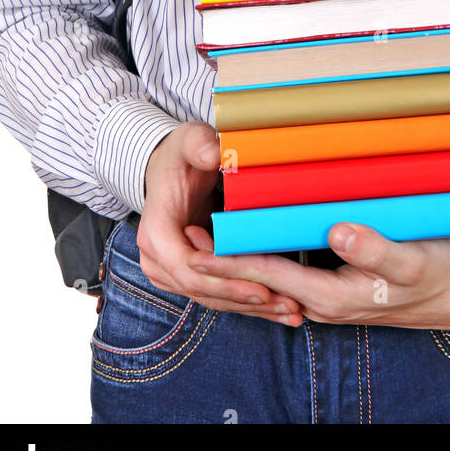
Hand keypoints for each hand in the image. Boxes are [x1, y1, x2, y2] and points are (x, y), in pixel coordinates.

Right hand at [137, 122, 303, 324]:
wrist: (167, 167)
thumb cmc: (179, 154)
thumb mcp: (188, 140)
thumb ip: (199, 145)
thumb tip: (215, 154)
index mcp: (157, 233)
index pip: (191, 270)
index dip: (228, 284)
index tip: (262, 288)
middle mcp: (158, 259)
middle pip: (205, 292)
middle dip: (248, 302)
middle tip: (289, 306)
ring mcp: (171, 270)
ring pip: (213, 298)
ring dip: (252, 308)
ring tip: (292, 311)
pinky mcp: (187, 273)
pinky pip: (216, 293)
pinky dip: (246, 301)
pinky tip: (277, 306)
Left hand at [185, 220, 449, 330]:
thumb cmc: (434, 271)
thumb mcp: (410, 259)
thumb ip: (374, 247)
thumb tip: (336, 233)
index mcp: (332, 295)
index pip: (269, 276)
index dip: (232, 260)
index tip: (198, 247)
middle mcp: (323, 300)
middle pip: (261, 281)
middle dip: (223, 264)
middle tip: (185, 237)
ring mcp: (327, 294)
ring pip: (272, 278)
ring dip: (240, 261)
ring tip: (206, 237)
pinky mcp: (334, 284)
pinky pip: (288, 274)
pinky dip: (265, 259)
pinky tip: (252, 240)